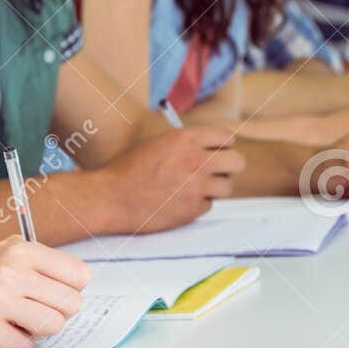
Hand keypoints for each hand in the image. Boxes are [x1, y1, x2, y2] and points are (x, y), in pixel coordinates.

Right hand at [0, 236, 89, 347]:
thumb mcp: (11, 255)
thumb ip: (46, 262)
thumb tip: (81, 281)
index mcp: (20, 250)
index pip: (80, 275)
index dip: (71, 287)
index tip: (53, 290)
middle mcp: (8, 272)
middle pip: (72, 303)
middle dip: (58, 310)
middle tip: (36, 307)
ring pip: (54, 325)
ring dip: (40, 328)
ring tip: (18, 318)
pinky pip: (28, 344)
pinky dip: (18, 341)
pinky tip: (1, 328)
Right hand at [96, 126, 245, 232]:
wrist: (110, 197)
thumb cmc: (128, 169)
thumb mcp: (157, 144)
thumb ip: (186, 144)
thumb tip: (211, 148)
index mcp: (185, 139)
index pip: (227, 137)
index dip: (225, 145)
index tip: (219, 151)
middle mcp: (195, 161)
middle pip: (237, 162)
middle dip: (229, 166)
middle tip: (218, 171)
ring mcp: (196, 187)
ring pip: (227, 187)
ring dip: (215, 187)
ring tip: (195, 187)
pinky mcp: (192, 210)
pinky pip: (208, 205)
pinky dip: (197, 204)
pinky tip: (178, 201)